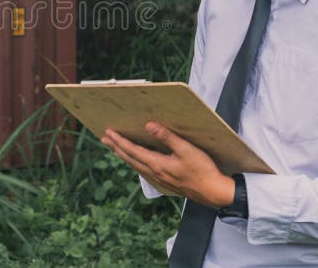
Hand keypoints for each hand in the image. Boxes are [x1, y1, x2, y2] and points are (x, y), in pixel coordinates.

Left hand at [101, 122, 234, 208]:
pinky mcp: (165, 181)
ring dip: (123, 155)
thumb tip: (149, 125)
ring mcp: (159, 178)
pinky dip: (134, 161)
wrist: (213, 193)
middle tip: (104, 138)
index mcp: (157, 164)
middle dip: (116, 147)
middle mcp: (154, 173)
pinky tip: (136, 159)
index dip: (119, 141)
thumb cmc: (202, 170)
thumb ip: (167, 137)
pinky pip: (143, 170)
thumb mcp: (187, 149)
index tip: (108, 133)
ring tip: (115, 147)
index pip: (132, 150)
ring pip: (135, 165)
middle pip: (129, 158)